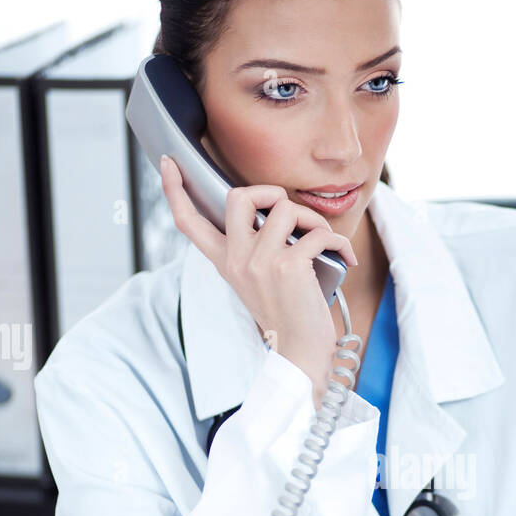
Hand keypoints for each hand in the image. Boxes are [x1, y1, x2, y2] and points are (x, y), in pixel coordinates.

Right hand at [159, 155, 357, 407]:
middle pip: (237, 196)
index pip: (188, 221)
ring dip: (313, 219)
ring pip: (285, 208)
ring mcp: (260, 262)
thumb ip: (254, 250)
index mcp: (224, 262)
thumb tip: (276, 213)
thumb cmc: (287, 316)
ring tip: (323, 240)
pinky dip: (339, 241)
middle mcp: (236, 259)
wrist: (301, 352)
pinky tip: (345, 256)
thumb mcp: (257, 281)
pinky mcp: (288, 266)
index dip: (175, 189)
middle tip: (289, 213)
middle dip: (270, 192)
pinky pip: (319, 233)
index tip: (170, 162)